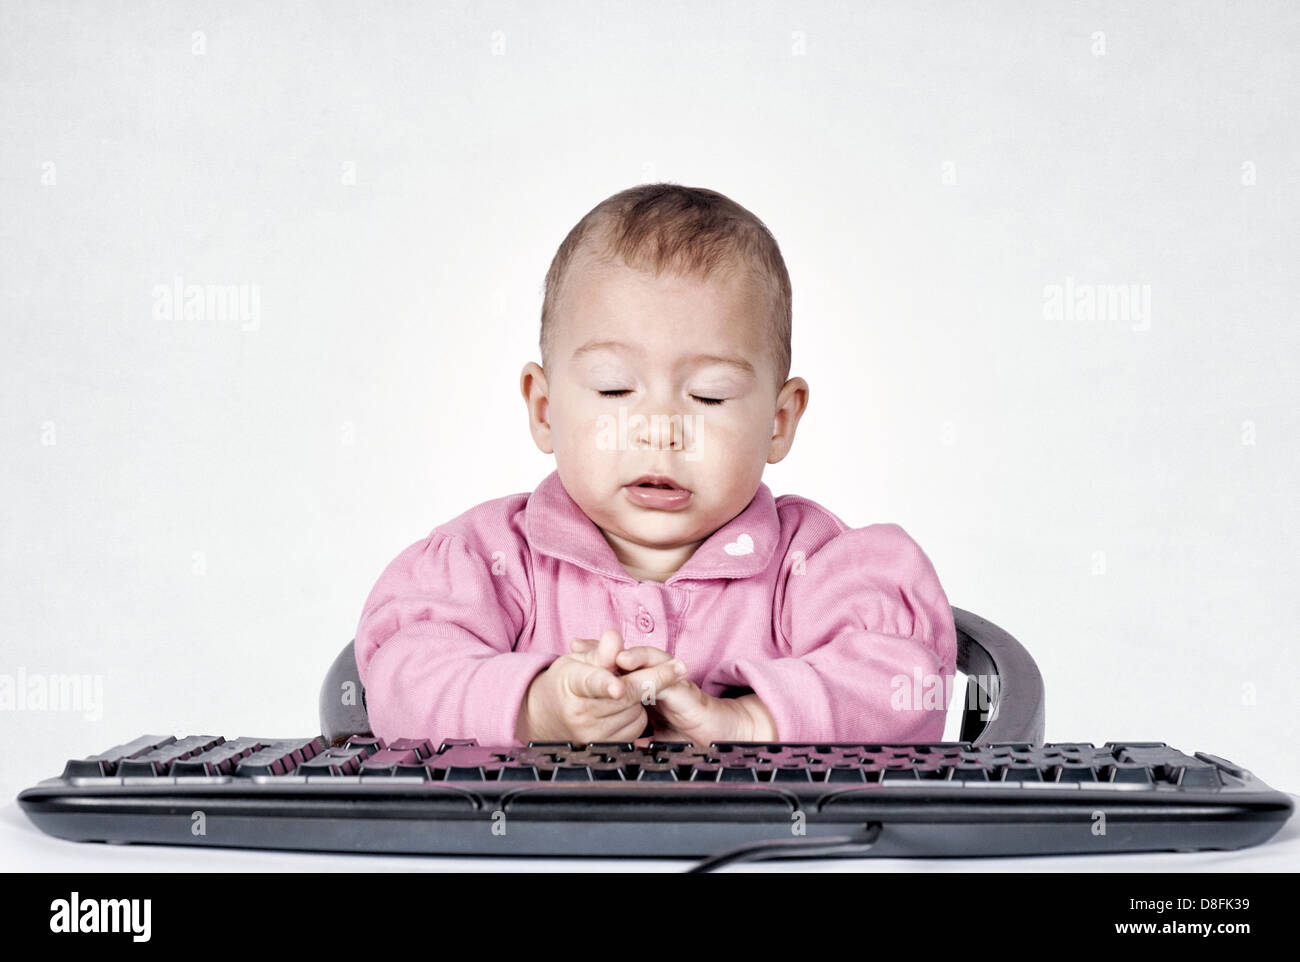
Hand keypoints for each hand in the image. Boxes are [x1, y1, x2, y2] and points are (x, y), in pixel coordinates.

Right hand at [515, 629, 689, 744]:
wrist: (548, 717)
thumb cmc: (567, 682)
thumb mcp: (578, 660)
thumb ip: (600, 650)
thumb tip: (615, 639)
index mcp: (571, 684)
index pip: (591, 682)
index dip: (606, 684)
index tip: (618, 688)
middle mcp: (580, 714)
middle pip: (626, 695)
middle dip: (655, 678)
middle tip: (680, 666)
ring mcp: (592, 734)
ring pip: (635, 710)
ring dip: (641, 696)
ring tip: (626, 687)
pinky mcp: (606, 747)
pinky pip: (637, 727)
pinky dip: (637, 713)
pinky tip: (625, 706)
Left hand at [568, 637, 751, 745]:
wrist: (723, 734)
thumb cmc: (691, 734)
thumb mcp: (656, 739)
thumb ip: (639, 739)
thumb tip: (622, 748)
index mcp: (645, 690)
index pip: (617, 672)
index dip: (595, 665)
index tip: (571, 659)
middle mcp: (656, 680)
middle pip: (626, 658)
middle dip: (601, 650)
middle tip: (576, 647)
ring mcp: (669, 680)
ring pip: (644, 660)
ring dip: (623, 654)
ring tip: (601, 652)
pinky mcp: (681, 687)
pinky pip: (662, 672)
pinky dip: (645, 666)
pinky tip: (628, 664)